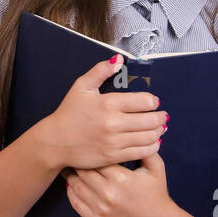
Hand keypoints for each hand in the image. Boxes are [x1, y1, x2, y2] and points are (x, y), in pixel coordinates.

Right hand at [36, 55, 167, 170]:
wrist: (55, 141)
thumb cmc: (68, 113)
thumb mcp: (81, 87)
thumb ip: (101, 71)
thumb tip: (119, 60)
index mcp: (108, 103)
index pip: (144, 101)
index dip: (154, 101)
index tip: (154, 102)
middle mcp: (113, 122)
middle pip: (151, 120)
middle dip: (160, 117)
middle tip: (162, 116)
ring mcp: (114, 141)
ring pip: (149, 137)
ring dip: (159, 132)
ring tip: (159, 128)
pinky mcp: (113, 156)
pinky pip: (141, 152)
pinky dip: (152, 147)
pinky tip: (153, 143)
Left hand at [63, 153, 174, 216]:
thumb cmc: (156, 194)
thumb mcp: (156, 169)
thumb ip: (145, 149)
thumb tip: (136, 131)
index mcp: (122, 178)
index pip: (97, 158)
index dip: (90, 151)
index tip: (86, 144)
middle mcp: (109, 193)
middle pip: (83, 171)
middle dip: (78, 161)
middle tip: (72, 153)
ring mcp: (101, 208)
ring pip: (76, 186)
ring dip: (71, 175)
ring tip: (69, 165)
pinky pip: (76, 203)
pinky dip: (71, 192)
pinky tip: (72, 183)